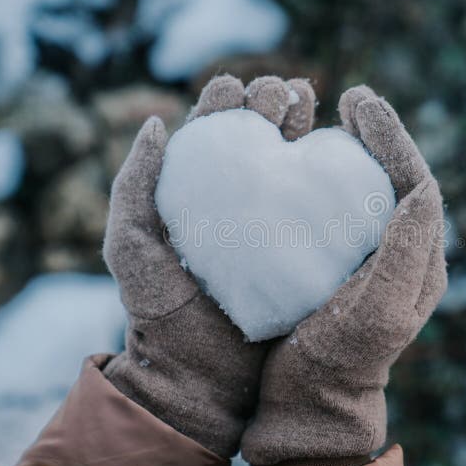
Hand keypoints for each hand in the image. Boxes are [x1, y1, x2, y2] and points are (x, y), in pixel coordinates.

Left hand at [102, 74, 316, 456]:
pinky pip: (312, 209)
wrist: (199, 380)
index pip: (208, 140)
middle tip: (284, 88)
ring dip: (297, 127)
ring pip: (285, 166)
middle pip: (253, 144)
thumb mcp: (130, 246)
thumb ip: (134, 185)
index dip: (221, 105)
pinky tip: (335, 153)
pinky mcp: (296, 255)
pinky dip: (324, 176)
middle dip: (268, 106)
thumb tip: (158, 123)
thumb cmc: (159, 313)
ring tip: (308, 97)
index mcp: (190, 201)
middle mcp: (231, 210)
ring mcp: (267, 231)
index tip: (234, 85)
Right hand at [241, 86, 447, 465]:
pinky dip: (326, 177)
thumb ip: (405, 256)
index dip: (393, 138)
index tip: (360, 103)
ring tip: (332, 116)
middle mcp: (402, 253)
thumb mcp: (378, 314)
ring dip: (357, 149)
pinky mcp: (338, 262)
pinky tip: (303, 162)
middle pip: (398, 177)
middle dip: (379, 134)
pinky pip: (340, 207)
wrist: (309, 402)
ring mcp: (370, 256)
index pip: (417, 183)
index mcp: (422, 261)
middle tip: (352, 99)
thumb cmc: (340, 362)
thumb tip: (423, 189)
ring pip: (370, 188)